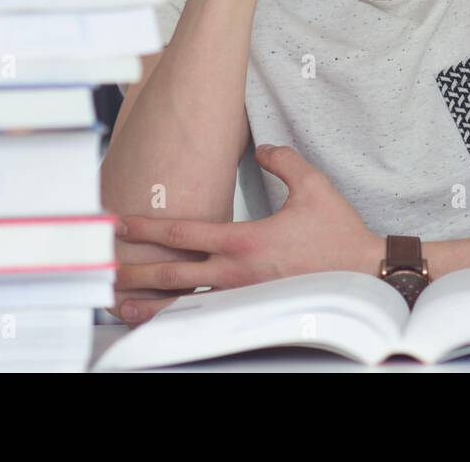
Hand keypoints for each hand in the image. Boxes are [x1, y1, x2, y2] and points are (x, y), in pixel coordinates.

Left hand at [110, 144, 379, 324]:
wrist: (363, 273)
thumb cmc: (339, 233)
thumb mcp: (313, 185)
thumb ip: (283, 161)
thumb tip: (263, 149)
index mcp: (245, 240)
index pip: (184, 231)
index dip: (149, 226)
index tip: (122, 223)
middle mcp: (237, 272)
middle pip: (174, 273)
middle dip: (137, 269)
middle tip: (106, 269)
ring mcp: (244, 296)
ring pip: (187, 302)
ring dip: (152, 302)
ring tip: (123, 303)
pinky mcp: (254, 309)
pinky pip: (209, 315)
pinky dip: (182, 317)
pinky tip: (167, 320)